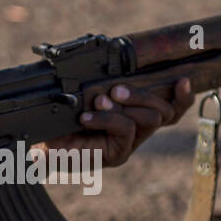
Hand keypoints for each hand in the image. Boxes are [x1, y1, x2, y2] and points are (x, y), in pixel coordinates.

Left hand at [41, 77, 194, 168]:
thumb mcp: (85, 93)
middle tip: (115, 89)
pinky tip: (87, 118)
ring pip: (150, 121)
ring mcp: (127, 144)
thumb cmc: (59, 116)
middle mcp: (135, 131)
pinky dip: (107, 119)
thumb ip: (105, 81)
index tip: (184, 78)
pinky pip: (126, 130)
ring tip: (99, 101)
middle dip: (143, 95)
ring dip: (128, 105)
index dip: (183, 96)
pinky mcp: (116, 156)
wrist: (37, 140)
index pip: (171, 108)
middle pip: (165, 112)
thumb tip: (116, 65)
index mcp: (133, 114)